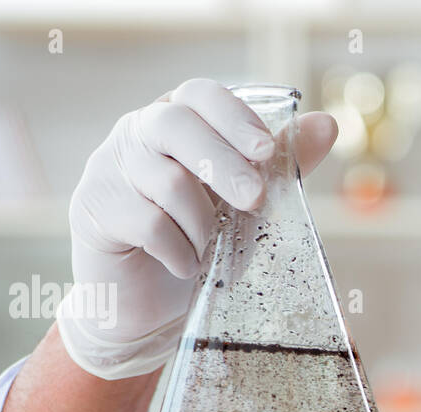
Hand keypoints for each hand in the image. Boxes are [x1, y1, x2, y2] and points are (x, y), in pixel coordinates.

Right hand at [57, 77, 338, 379]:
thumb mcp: (247, 206)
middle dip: (224, 165)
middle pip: (176, 125)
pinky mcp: (92, 208)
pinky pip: (145, 223)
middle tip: (256, 201)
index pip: (199, 94)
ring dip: (202, 224)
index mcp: (177, 121)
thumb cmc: (199, 245)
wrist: (148, 307)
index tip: (267, 150)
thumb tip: (328, 125)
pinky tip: (185, 266)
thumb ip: (281, 165)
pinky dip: (178, 251)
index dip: (234, 117)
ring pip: (165, 180)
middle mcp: (137, 134)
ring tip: (210, 249)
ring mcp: (109, 168)